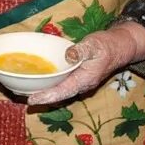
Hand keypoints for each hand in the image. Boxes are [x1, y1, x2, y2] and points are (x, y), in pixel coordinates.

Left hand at [27, 21, 144, 104]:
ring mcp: (81, 83)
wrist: (120, 47)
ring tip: (27, 93)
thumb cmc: (106, 45)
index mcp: (85, 79)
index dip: (47, 96)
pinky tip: (41, 82)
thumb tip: (68, 55)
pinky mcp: (79, 78)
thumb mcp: (94, 44)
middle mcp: (82, 85)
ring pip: (61, 91)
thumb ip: (81, 50)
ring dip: (46, 93)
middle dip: (43, 98)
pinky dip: (51, 86)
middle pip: (60, 95)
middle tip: (24, 99)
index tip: (32, 100)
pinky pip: (63, 85)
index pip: (63, 91)